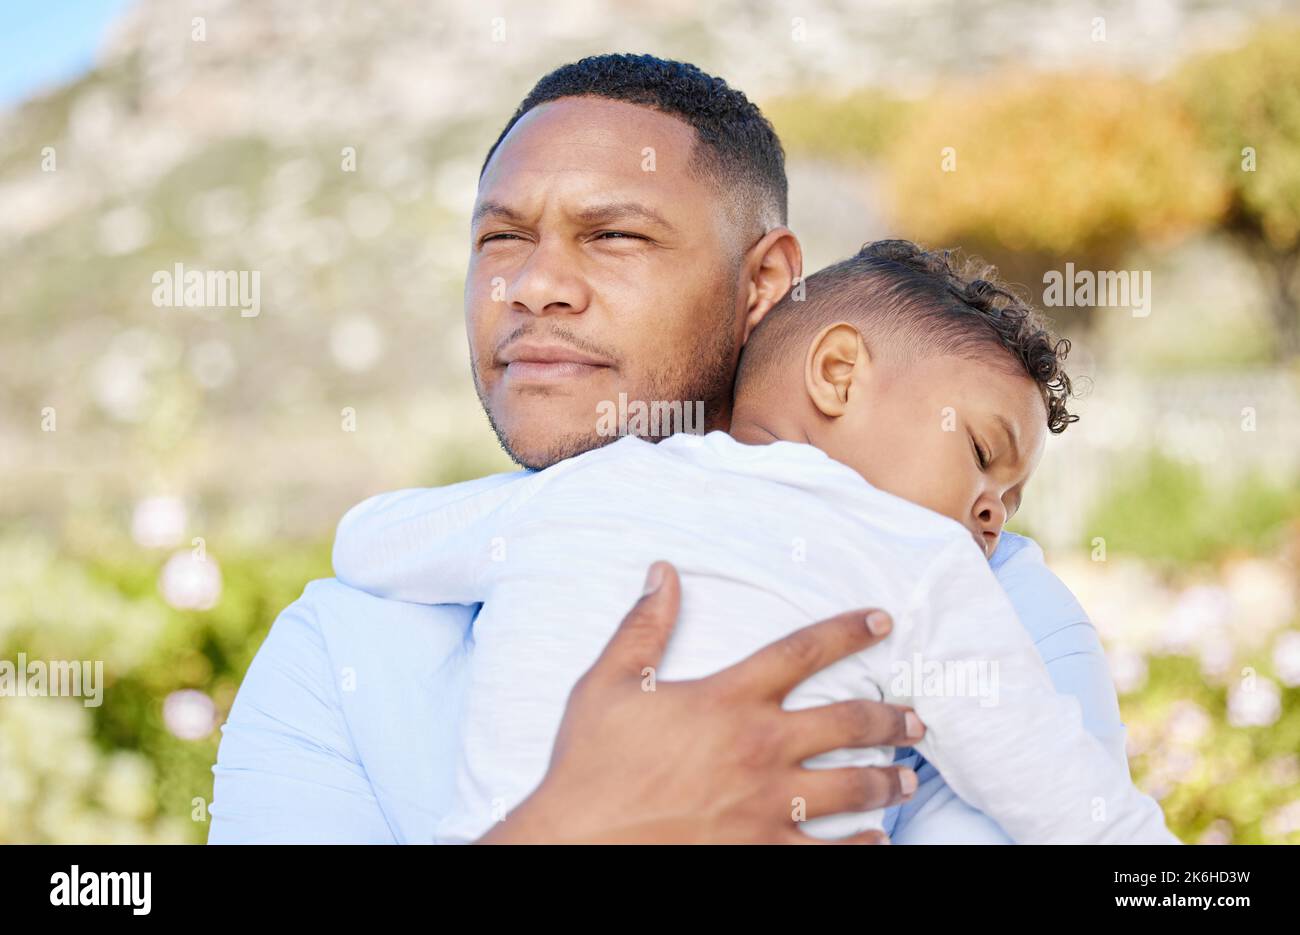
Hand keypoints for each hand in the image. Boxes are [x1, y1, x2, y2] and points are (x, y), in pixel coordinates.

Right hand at [478, 561, 923, 842]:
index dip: (848, 631)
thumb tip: (661, 572)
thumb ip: (643, 627)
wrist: (578, 842)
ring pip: (854, 786)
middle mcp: (760, 746)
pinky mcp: (762, 851)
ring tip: (910, 778)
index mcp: (728, 699)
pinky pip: (829, 850)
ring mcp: (766, 804)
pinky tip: (876, 838)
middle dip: (892, 717)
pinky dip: (862, 845)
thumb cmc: (589, 765)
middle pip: (849, 721)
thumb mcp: (606, 685)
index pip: (802, 651)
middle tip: (917, 718)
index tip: (883, 622)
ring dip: (889, 780)